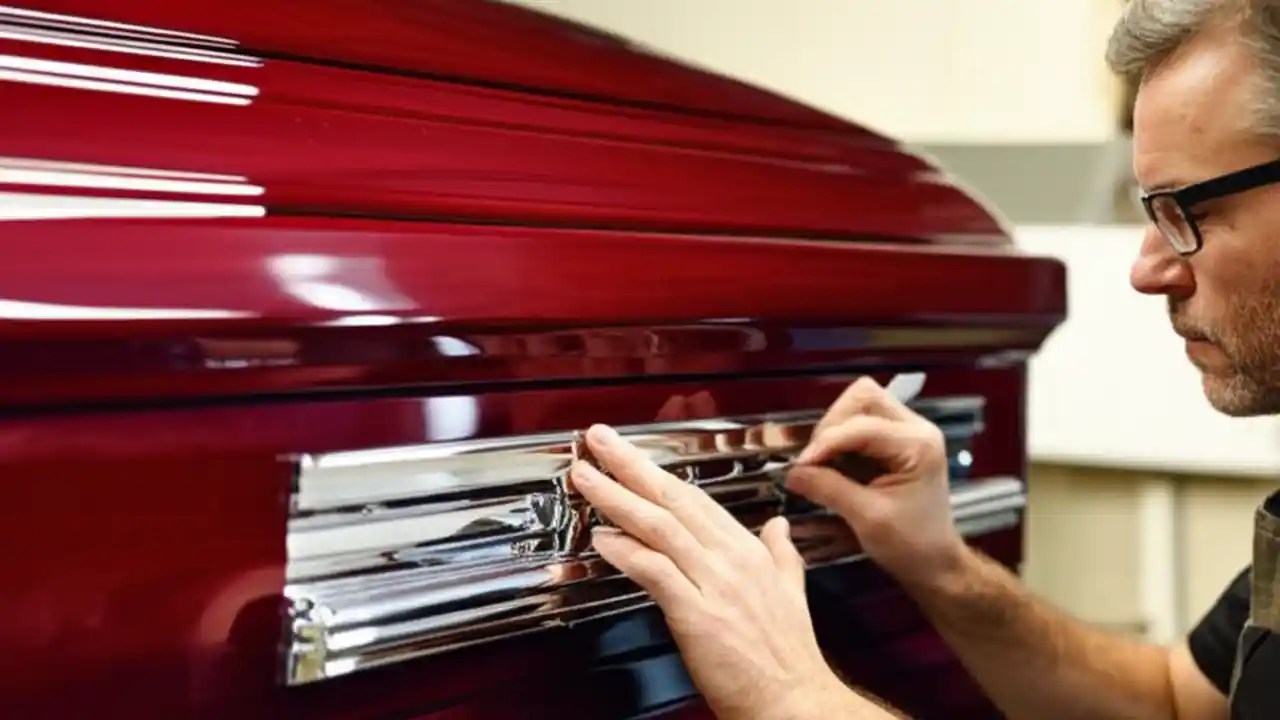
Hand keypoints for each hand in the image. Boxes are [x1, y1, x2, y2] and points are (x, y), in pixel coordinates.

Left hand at [569, 425, 848, 719]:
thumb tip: (778, 526)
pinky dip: (628, 552)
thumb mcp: (793, 591)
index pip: (695, 499)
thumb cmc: (788, 656)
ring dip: (617, 498)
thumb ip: (782, 554)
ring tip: (587, 478)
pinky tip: (603, 538)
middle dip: (630, 465)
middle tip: (598, 440)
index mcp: (749, 551)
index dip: (659, 473)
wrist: (794, 701)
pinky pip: (656, 573)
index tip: (630, 454)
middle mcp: (730, 559)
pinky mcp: (698, 614)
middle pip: (672, 499)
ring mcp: (714, 584)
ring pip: (659, 527)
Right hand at [787, 377, 964, 588]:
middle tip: (816, 459)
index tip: (800, 466)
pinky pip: (860, 423)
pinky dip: (841, 439)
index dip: (826, 443)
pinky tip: (834, 464)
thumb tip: (793, 473)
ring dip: (834, 430)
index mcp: (918, 445)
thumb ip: (828, 490)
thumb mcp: (867, 519)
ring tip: (823, 461)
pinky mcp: (895, 441)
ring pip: (859, 405)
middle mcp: (916, 428)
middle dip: (832, 425)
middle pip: (863, 398)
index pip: (861, 427)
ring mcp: (907, 432)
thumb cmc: (911, 544)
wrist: (935, 562)